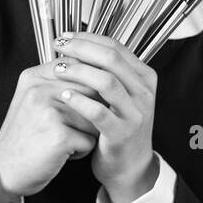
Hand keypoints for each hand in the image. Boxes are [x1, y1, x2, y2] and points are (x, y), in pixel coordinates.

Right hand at [0, 60, 99, 197]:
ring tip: (61, 139)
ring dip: (86, 133)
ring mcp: (49, 112)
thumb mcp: (35, 99)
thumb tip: (98, 70)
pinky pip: (91, 140)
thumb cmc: (27, 135)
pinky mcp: (59, 136)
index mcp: (35, 77)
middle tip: (67, 126)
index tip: (75, 105)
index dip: (88, 89)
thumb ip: (60, 81)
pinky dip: (81, 150)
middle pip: (93, 91)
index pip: (80, 67)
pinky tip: (61, 152)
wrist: (5, 169)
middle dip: (90, 112)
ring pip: (96, 117)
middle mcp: (40, 90)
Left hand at [51, 31, 157, 202]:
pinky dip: (79, 101)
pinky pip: (98, 112)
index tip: (65, 37)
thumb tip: (76, 45)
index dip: (87, 38)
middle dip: (81, 49)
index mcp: (144, 77)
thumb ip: (108, 72)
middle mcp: (144, 92)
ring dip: (78, 72)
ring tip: (57, 70)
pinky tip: (64, 95)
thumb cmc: (119, 126)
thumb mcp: (121, 95)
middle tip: (59, 49)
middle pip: (111, 59)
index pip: (115, 47)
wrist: (130, 165)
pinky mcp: (122, 133)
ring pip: (106, 81)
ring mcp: (135, 113)